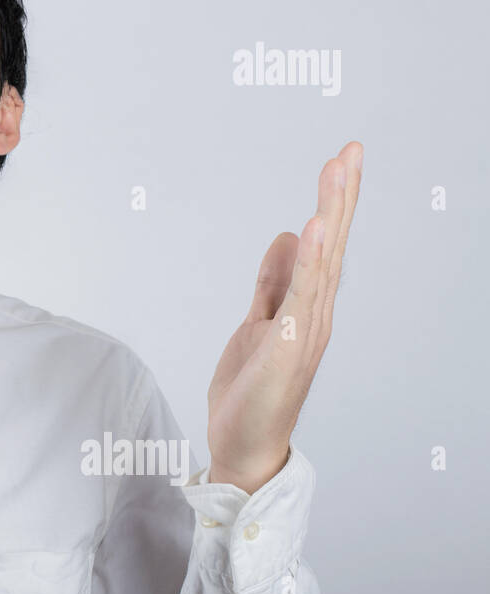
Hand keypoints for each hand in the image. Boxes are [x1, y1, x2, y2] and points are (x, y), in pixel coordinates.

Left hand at [205, 141, 362, 493]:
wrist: (243, 444)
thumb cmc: (253, 389)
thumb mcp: (260, 321)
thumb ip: (273, 282)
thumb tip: (289, 237)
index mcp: (308, 307)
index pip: (326, 245)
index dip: (335, 201)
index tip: (343, 158)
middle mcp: (316, 315)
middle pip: (333, 246)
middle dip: (341, 196)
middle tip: (351, 150)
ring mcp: (306, 331)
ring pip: (323, 263)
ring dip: (331, 216)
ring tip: (338, 173)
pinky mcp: (287, 347)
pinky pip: (300, 297)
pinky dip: (309, 263)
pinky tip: (313, 230)